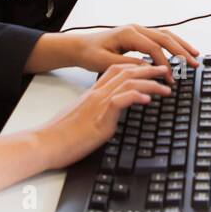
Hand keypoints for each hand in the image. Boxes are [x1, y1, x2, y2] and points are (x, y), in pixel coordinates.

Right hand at [36, 63, 173, 169]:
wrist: (44, 144)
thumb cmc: (59, 136)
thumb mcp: (81, 119)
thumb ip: (96, 113)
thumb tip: (107, 118)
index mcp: (92, 94)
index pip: (116, 71)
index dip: (135, 67)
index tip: (149, 69)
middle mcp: (96, 95)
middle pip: (126, 73)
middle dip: (149, 70)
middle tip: (165, 71)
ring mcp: (98, 104)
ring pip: (128, 84)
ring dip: (150, 84)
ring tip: (166, 88)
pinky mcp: (99, 118)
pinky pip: (120, 101)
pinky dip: (136, 97)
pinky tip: (148, 100)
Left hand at [68, 23, 200, 73]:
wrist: (80, 47)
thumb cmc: (90, 54)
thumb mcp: (106, 63)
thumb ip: (127, 65)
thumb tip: (147, 68)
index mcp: (128, 34)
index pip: (154, 48)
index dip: (165, 64)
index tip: (171, 79)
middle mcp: (135, 29)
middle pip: (165, 38)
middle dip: (181, 51)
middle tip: (194, 64)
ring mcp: (138, 31)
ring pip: (166, 35)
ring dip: (181, 45)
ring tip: (194, 55)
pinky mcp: (138, 36)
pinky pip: (160, 38)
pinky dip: (173, 44)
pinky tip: (181, 52)